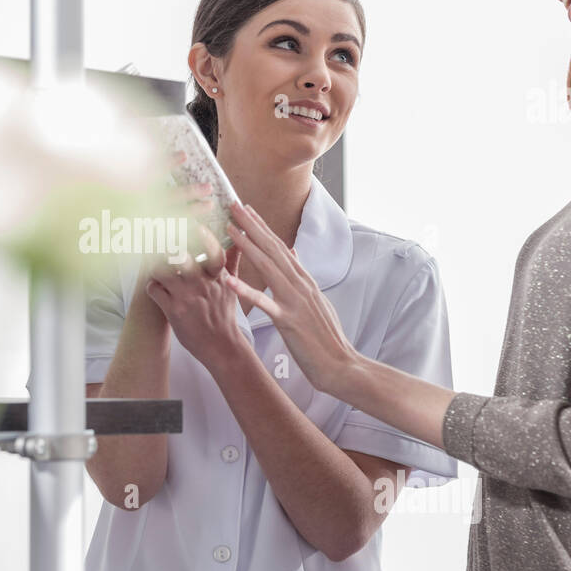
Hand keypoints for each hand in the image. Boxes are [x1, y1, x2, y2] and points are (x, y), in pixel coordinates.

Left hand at [145, 222, 246, 371]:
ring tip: (152, 260)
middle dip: (168, 243)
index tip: (195, 223)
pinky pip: (154, 289)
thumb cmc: (223, 313)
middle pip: (182, 257)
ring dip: (155, 263)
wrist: (220, 345)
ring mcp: (186, 297)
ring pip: (163, 270)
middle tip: (158, 233)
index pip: (213, 252)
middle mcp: (201, 285)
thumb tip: (239, 239)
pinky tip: (154, 285)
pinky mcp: (172, 310)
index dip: (204, 237)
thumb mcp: (233, 286)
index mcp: (217, 277)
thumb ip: (233, 260)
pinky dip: (150, 284)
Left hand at [221, 201, 356, 393]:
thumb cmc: (326, 337)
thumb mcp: (316, 300)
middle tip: (232, 204)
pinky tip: (228, 280)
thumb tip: (293, 252)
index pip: (280, 246)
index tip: (246, 209)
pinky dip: (246, 290)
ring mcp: (295, 302)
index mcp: (305, 280)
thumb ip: (302, 276)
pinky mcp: (289, 321)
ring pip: (268, 268)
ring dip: (248, 246)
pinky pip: (264, 303)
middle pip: (273, 249)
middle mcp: (301, 285)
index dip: (262, 226)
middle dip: (252, 225)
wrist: (341, 365)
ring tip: (229, 229)